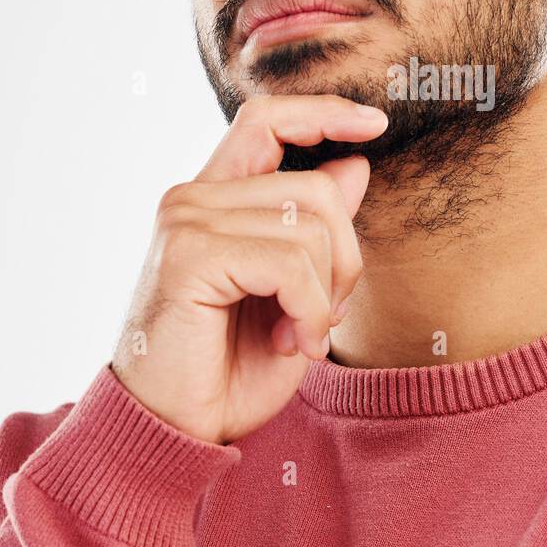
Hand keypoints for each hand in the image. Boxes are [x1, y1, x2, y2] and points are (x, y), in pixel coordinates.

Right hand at [111, 94, 387, 443]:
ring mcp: (187, 222)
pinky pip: (291, 262)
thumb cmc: (227, 373)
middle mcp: (192, 198)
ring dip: (326, 293)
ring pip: (310, 224)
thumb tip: (355, 165)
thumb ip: (314, 230)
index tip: (375, 124)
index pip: (266, 119)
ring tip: (297, 335)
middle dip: (345, 256)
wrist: (172, 435)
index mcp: (212, 199)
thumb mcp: (292, 295)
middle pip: (315, 187)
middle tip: (324, 316)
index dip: (324, 111)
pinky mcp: (190, 255)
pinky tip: (291, 343)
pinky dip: (309, 310)